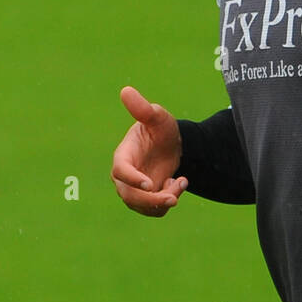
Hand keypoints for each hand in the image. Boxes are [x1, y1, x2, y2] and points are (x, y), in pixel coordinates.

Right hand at [111, 86, 187, 216]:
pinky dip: (169, 200)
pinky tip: (177, 183)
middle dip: (152, 200)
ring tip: (180, 182)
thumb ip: (143, 109)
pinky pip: (154, 210)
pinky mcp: (145, 201)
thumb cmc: (161, 129)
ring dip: (165, 200)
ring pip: (144, 207)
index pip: (120, 171)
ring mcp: (133, 190)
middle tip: (174, 197)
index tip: (150, 184)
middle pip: (130, 197)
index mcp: (123, 156)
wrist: (172, 147)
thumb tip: (126, 90)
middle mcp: (124, 177)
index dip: (132, 179)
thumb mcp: (157, 118)